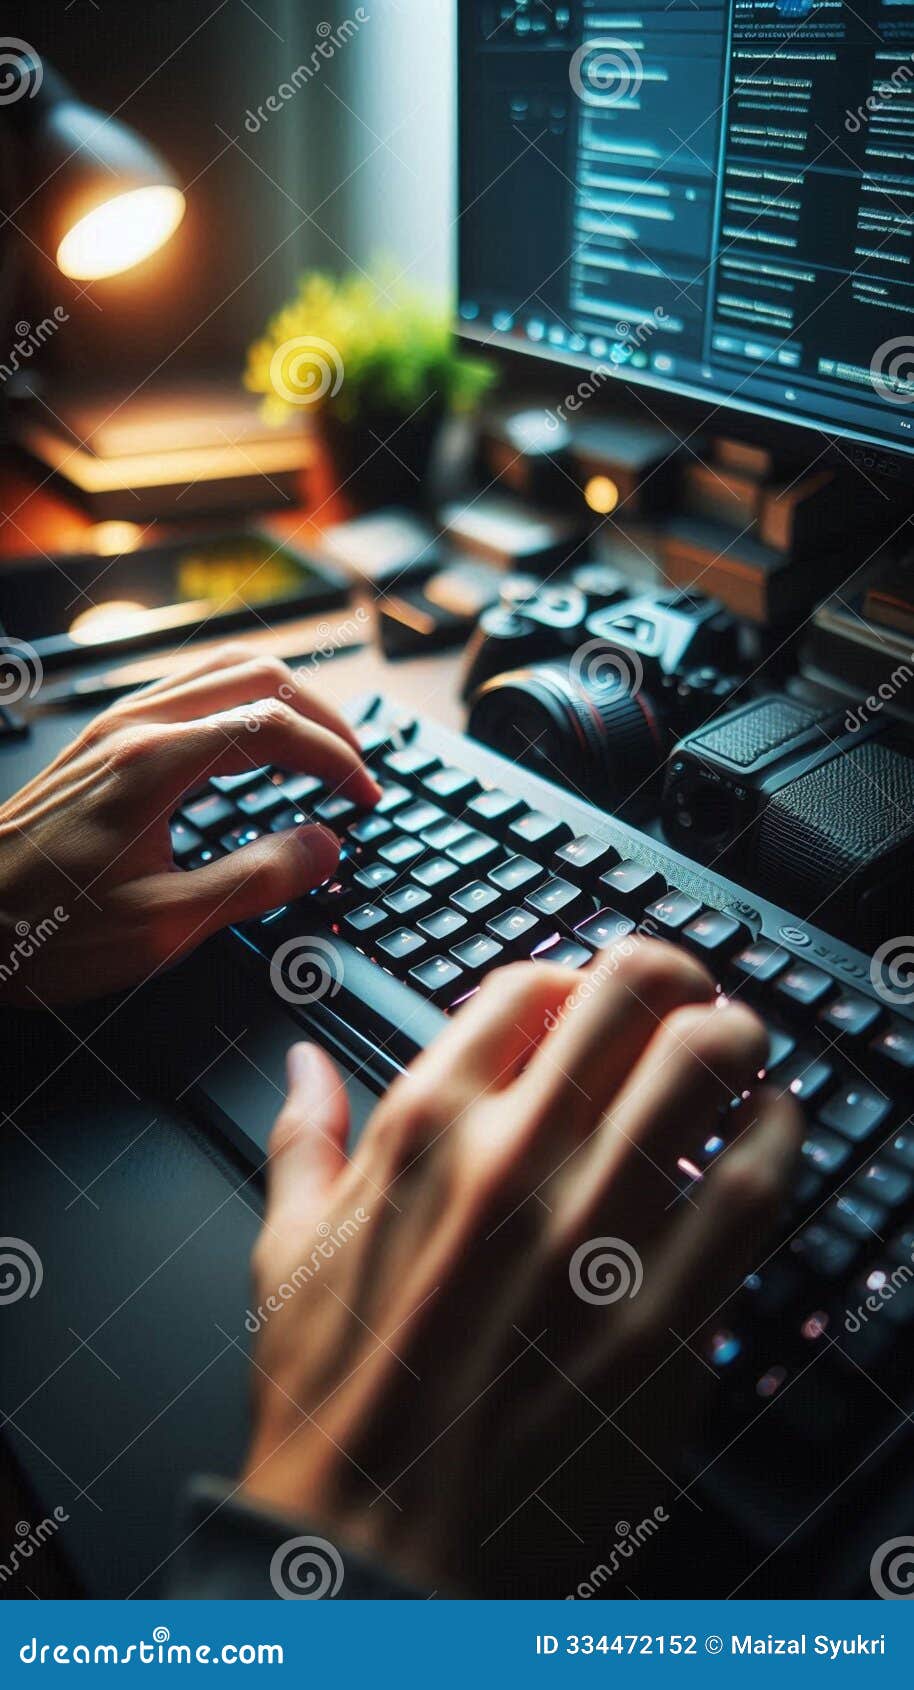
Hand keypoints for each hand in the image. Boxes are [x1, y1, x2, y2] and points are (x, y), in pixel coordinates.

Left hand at [0, 645, 378, 1004]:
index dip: (336, 759)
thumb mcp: (162, 928)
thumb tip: (324, 847)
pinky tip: (254, 747)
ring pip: (225, 669)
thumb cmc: (46, 932)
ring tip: (320, 751)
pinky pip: (192, 689)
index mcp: (155, 764)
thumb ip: (254, 882)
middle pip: (260, 675)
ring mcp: (117, 725)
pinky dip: (245, 703)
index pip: (276, 726)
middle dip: (325, 718)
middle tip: (356, 771)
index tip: (364, 798)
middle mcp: (136, 726)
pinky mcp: (105, 739)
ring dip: (288, 700)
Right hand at [240, 941, 800, 1595]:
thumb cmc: (329, 1400)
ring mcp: (589, 1231)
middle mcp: (511, 1155)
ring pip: (709, 1061)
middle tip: (693, 1010)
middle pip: (636, 989)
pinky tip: (771, 1135)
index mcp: (422, 1126)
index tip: (600, 1013)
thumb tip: (303, 1066)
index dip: (582, 981)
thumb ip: (304, 1138)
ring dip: (740, 1044)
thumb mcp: (285, 1248)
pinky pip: (753, 1184)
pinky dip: (778, 1136)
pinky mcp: (661, 1315)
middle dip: (679, 982)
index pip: (532, 982)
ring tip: (742, 1065)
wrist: (365, 1548)